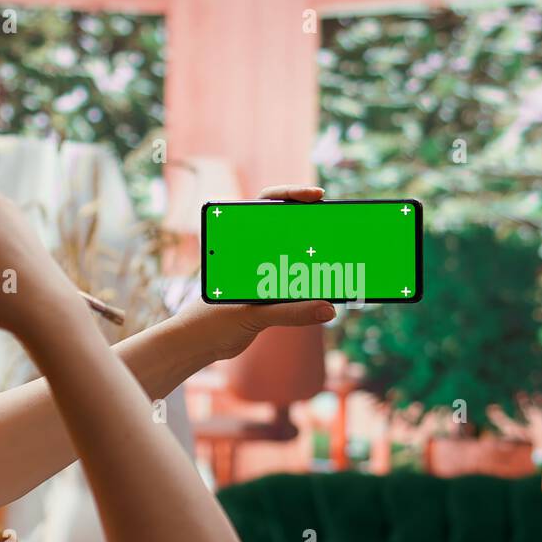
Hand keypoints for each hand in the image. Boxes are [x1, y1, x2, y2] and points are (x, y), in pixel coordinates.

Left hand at [177, 183, 335, 360]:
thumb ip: (289, 312)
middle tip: (338, 225)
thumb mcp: (251, 315)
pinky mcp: (270, 293)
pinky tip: (334, 287)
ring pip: (295, 253)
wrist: (198, 346)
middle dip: (313, 224)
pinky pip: (297, 281)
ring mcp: (262, 270)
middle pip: (287, 227)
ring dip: (317, 254)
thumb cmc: (210, 323)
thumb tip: (329, 307)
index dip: (291, 194)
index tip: (315, 196)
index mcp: (238, 243)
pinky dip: (315, 282)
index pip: (266, 204)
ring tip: (343, 256)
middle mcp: (250, 251)